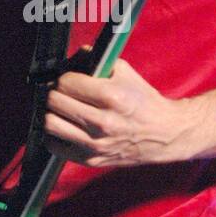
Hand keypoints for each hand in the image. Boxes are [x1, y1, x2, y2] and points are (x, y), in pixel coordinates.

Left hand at [43, 52, 195, 167]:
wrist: (166, 134)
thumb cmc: (145, 102)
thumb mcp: (127, 73)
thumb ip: (99, 62)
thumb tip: (75, 56)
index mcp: (111, 97)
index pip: (66, 83)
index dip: (64, 78)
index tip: (69, 79)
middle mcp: (102, 122)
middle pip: (54, 102)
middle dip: (54, 92)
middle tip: (61, 92)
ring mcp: (96, 144)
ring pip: (50, 124)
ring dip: (51, 113)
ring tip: (60, 109)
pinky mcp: (91, 160)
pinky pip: (55, 146)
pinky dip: (55, 134)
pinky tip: (66, 127)